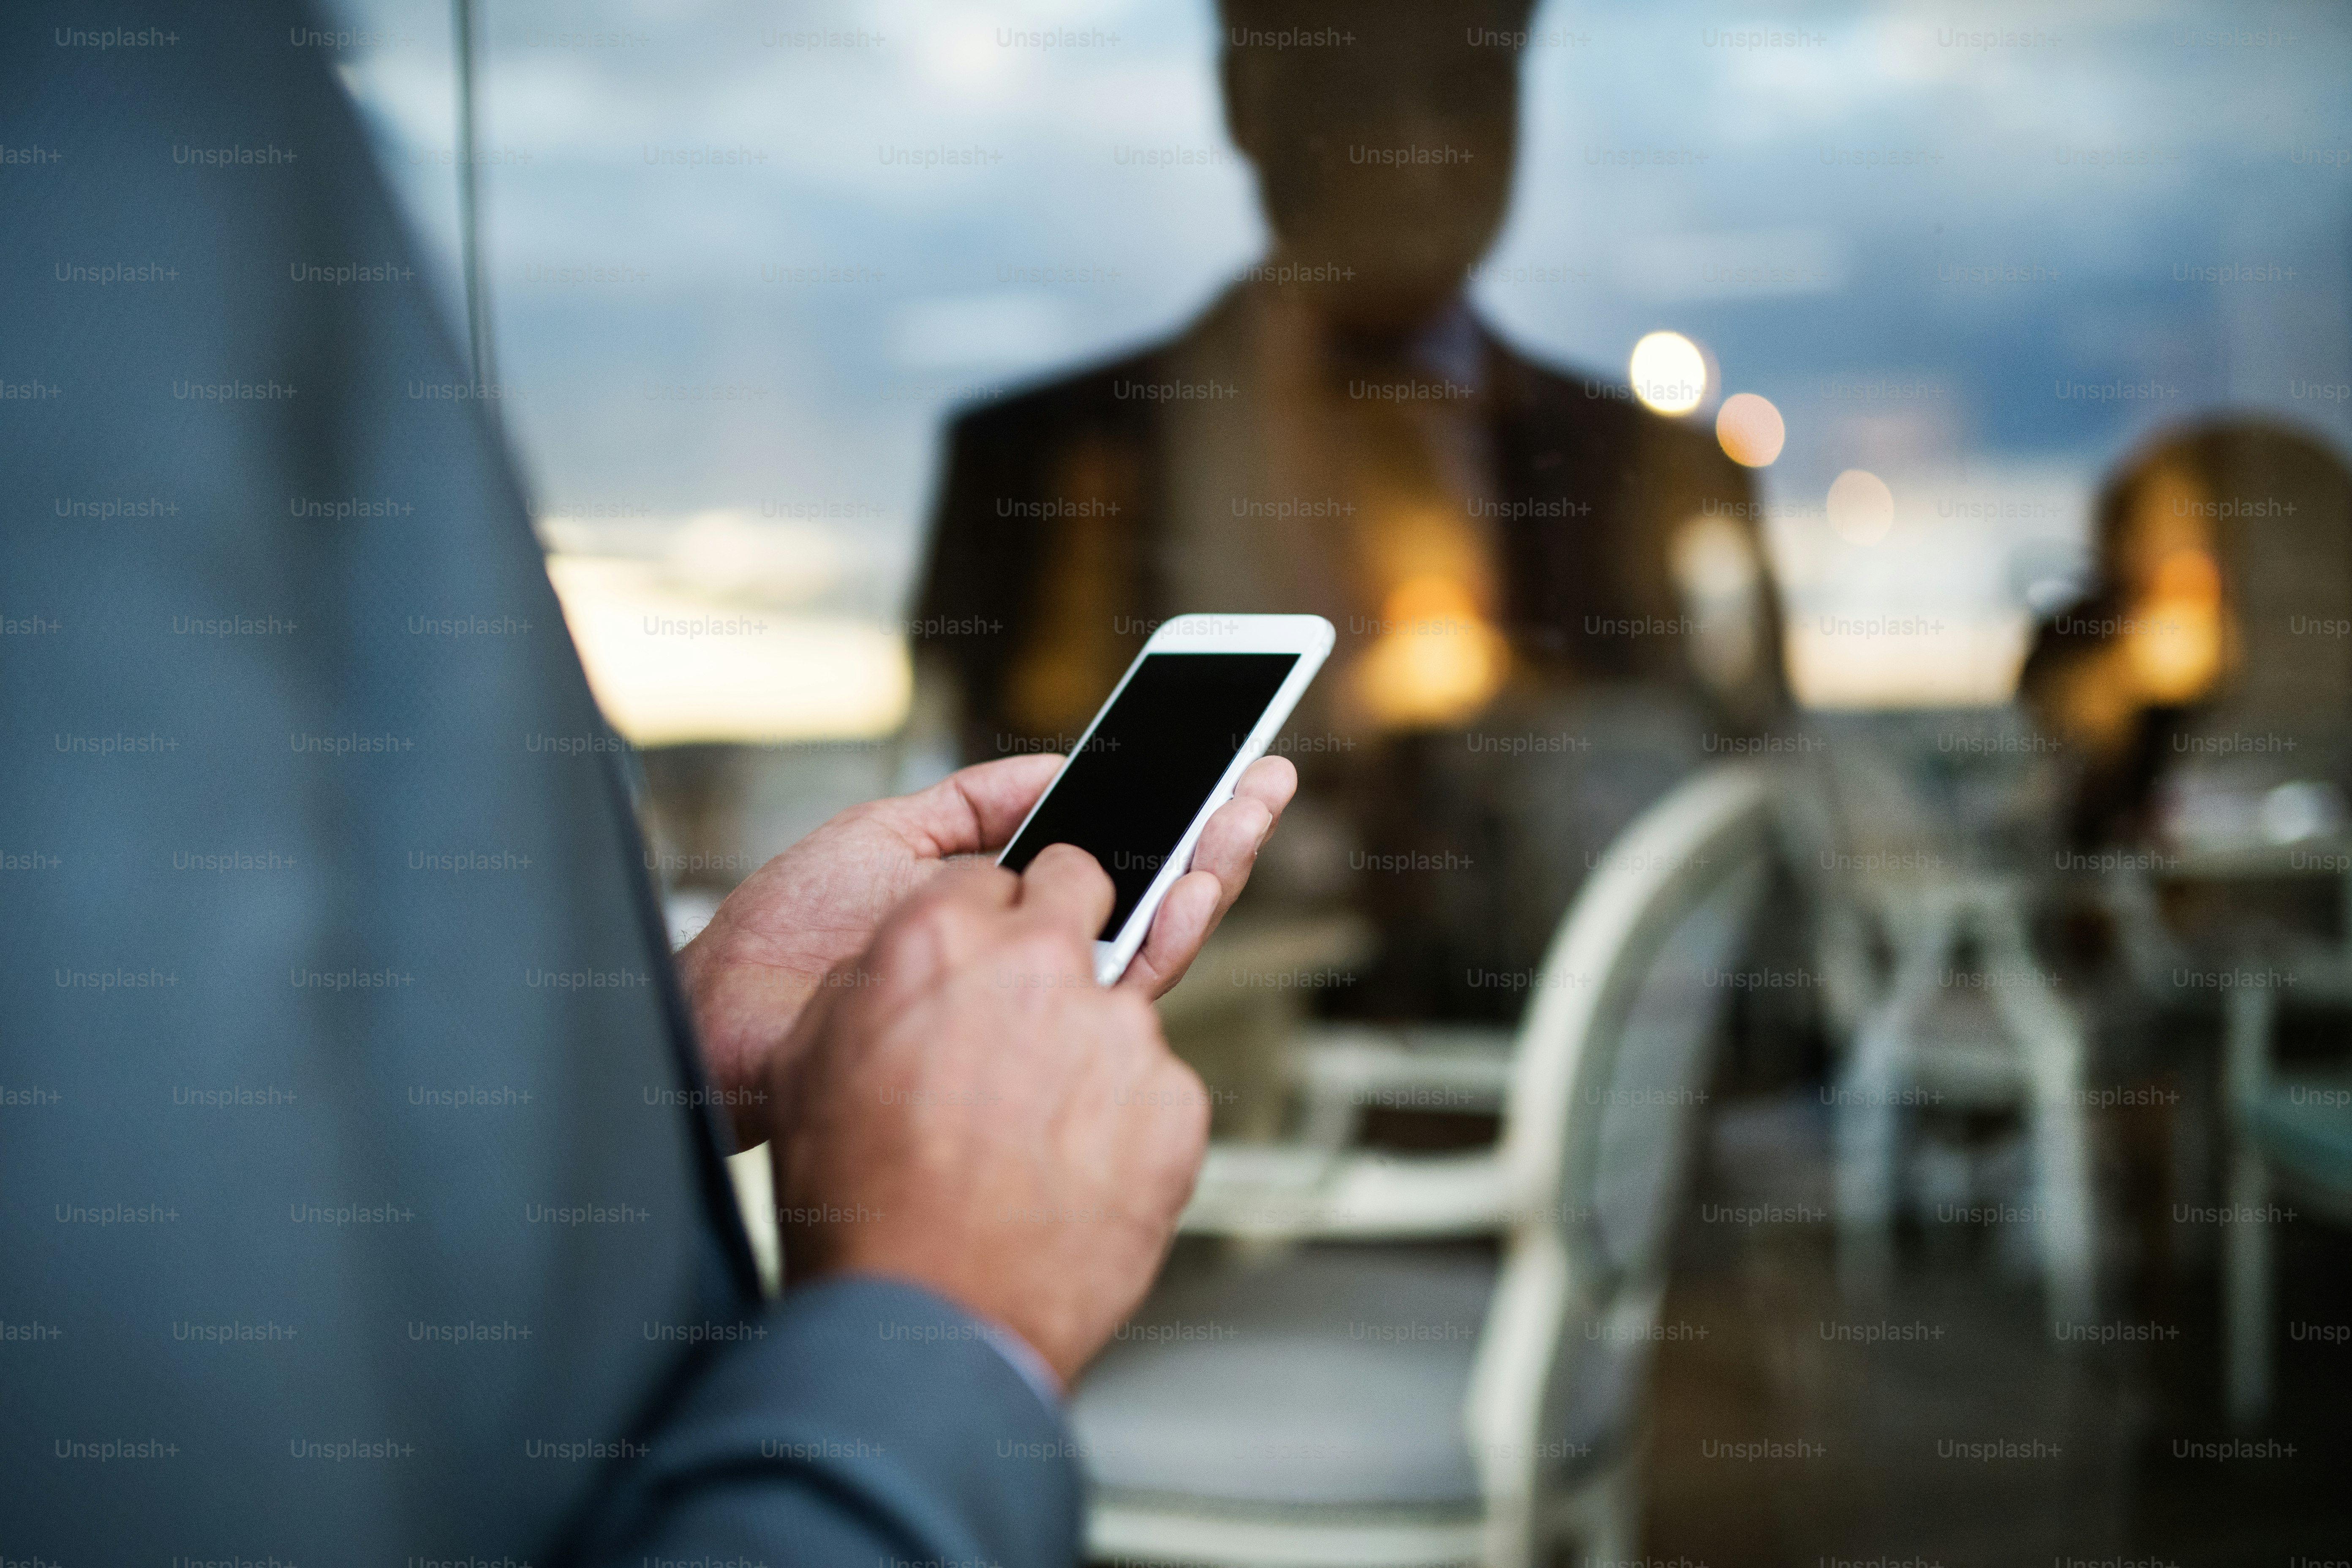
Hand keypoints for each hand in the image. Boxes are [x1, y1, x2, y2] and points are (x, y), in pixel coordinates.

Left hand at [676, 754, 1295, 1147]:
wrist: (733, 1016)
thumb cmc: (791, 932)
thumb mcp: (893, 832)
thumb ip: (986, 804)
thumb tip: (1067, 763)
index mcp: (1003, 902)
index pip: (1107, 851)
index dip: (1163, 807)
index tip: (1212, 754)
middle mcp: (1032, 952)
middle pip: (1149, 888)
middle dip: (1214, 831)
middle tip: (1270, 775)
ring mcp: (1035, 994)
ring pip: (1154, 932)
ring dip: (1213, 867)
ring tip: (1259, 805)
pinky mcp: (1028, 1033)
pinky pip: (1117, 982)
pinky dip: (1167, 930)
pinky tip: (1199, 880)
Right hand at [772, 846, 1209, 1384]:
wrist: (931, 1321)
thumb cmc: (864, 1206)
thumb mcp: (815, 1061)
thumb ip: (875, 979)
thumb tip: (910, 956)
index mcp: (943, 940)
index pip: (995, 876)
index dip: (991, 918)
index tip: (992, 953)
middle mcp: (1042, 967)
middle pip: (1084, 888)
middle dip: (1067, 924)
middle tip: (1037, 1000)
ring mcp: (1120, 1033)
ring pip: (1120, 1006)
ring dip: (1087, 1050)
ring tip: (1034, 1137)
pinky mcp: (1175, 1102)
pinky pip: (1155, 1089)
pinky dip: (1125, 1123)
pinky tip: (1072, 1177)